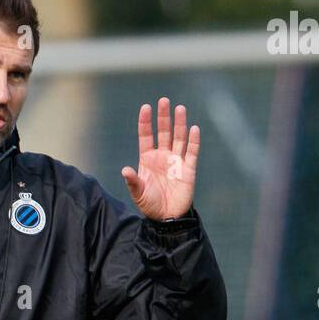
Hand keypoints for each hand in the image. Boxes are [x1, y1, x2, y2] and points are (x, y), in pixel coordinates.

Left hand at [121, 99, 198, 220]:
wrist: (167, 218)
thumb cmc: (150, 205)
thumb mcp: (138, 193)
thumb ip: (133, 181)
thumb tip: (125, 170)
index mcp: (148, 159)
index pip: (146, 136)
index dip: (146, 122)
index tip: (146, 107)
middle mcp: (162, 156)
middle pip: (164, 132)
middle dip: (164, 117)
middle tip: (164, 101)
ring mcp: (176, 161)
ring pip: (179, 138)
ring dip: (179, 123)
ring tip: (179, 108)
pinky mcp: (189, 169)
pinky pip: (192, 152)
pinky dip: (193, 141)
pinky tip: (193, 128)